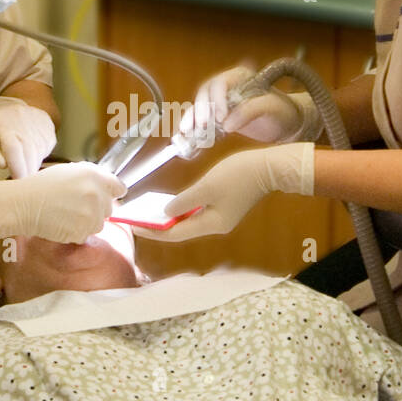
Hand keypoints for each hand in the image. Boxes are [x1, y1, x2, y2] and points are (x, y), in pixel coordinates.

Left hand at [0, 97, 56, 177]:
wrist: (3, 107)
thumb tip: (3, 164)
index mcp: (3, 124)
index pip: (13, 148)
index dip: (17, 167)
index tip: (18, 179)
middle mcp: (22, 119)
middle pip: (30, 152)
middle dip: (27, 170)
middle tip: (21, 178)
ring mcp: (37, 120)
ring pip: (40, 151)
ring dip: (33, 162)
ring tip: (23, 161)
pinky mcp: (47, 123)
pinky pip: (48, 146)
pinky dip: (40, 153)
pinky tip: (31, 150)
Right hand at [0, 162, 125, 248]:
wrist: (23, 204)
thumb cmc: (41, 186)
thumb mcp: (68, 171)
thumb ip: (92, 177)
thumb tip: (111, 187)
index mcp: (93, 175)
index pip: (119, 188)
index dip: (113, 193)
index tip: (107, 197)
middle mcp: (95, 194)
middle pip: (109, 208)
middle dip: (96, 208)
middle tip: (75, 206)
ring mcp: (90, 214)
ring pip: (98, 224)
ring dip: (86, 222)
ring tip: (66, 215)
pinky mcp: (82, 231)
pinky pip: (85, 235)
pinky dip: (75, 232)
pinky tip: (61, 223)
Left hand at [132, 143, 314, 241]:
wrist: (269, 167)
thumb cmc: (238, 175)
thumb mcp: (206, 186)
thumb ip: (183, 202)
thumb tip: (166, 214)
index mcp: (211, 225)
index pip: (175, 234)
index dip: (152, 231)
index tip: (131, 226)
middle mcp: (216, 226)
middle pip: (181, 231)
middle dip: (158, 226)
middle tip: (135, 219)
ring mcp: (221, 217)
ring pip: (189, 222)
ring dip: (169, 218)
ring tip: (147, 212)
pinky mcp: (225, 207)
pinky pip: (197, 213)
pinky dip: (182, 210)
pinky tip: (169, 204)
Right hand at [182, 66, 323, 144]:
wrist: (287, 125)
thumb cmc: (283, 112)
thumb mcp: (271, 108)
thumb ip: (249, 111)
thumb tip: (226, 124)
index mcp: (239, 77)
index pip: (220, 83)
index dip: (217, 99)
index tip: (221, 118)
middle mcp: (227, 87)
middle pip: (205, 94)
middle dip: (200, 111)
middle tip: (201, 127)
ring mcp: (221, 102)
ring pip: (199, 108)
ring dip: (192, 121)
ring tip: (186, 134)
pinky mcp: (219, 118)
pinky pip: (202, 122)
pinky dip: (195, 131)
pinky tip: (188, 141)